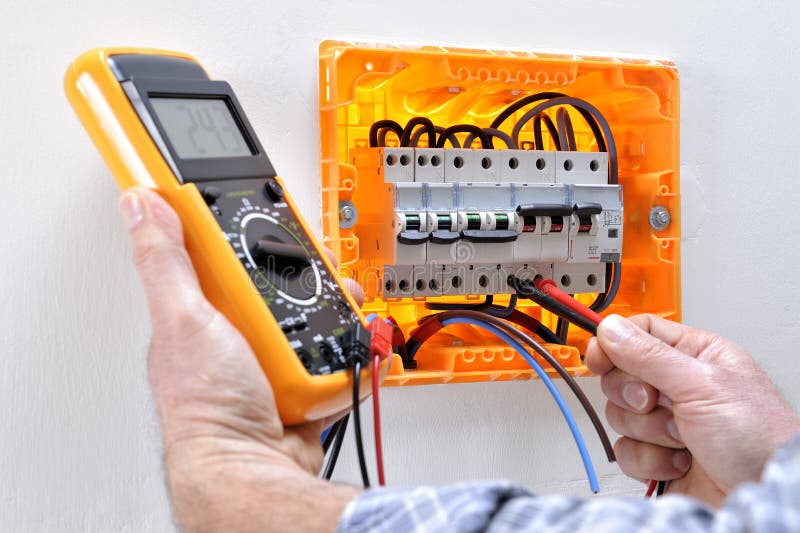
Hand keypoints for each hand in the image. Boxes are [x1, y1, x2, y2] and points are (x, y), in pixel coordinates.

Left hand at [118, 187, 358, 531]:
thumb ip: (165, 260)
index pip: (220, 254)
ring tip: (341, 306)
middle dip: (303, 271)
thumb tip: (140, 203)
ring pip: (309, 315)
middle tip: (315, 268)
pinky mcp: (298, 382)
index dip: (243, 232)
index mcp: (197, 313)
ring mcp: (266, 359)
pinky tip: (353, 340)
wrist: (254, 469)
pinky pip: (332, 353)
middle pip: (274, 282)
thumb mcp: (183, 319)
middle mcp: (231, 334)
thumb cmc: (208, 407)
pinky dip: (348, 346)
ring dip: (333, 308)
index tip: (266, 216)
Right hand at [586, 314, 798, 504]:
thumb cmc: (760, 438)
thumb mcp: (702, 385)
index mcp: (695, 356)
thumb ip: (650, 355)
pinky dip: (650, 460)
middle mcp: (679, 387)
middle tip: (657, 402)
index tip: (599, 357)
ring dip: (649, 432)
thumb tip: (610, 329)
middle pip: (621, 375)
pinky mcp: (657, 457)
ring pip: (619, 415)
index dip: (614, 343)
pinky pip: (625, 450)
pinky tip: (680, 462)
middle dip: (635, 395)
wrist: (763, 497)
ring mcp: (666, 424)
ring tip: (683, 438)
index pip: (640, 333)